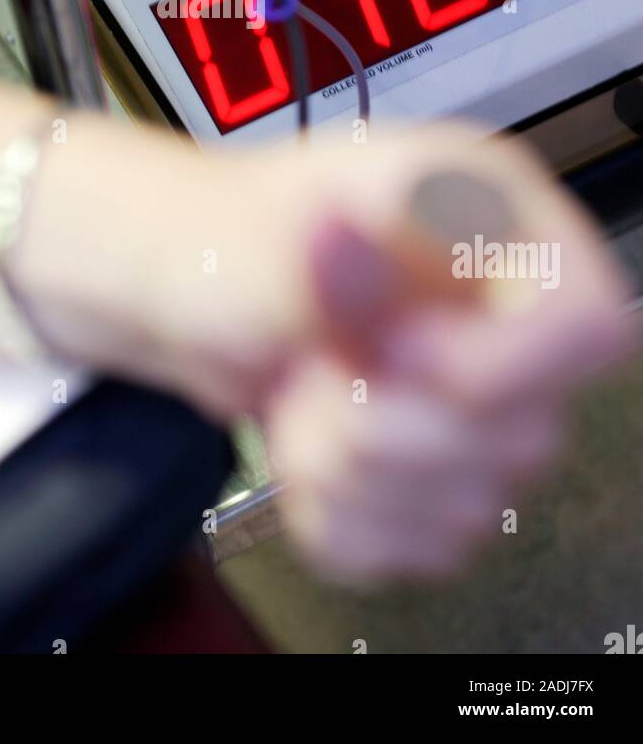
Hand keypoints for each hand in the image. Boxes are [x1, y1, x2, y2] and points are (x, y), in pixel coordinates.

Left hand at [26, 117, 633, 582]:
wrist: (179, 296)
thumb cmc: (226, 238)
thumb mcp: (262, 239)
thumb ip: (321, 262)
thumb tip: (350, 239)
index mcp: (487, 221)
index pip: (584, 322)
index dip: (499, 361)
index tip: (393, 350)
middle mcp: (497, 311)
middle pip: (528, 434)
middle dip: (388, 424)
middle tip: (316, 371)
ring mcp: (472, 397)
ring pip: (473, 503)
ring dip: (352, 470)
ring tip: (298, 399)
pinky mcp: (431, 468)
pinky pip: (418, 544)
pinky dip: (341, 518)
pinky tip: (301, 450)